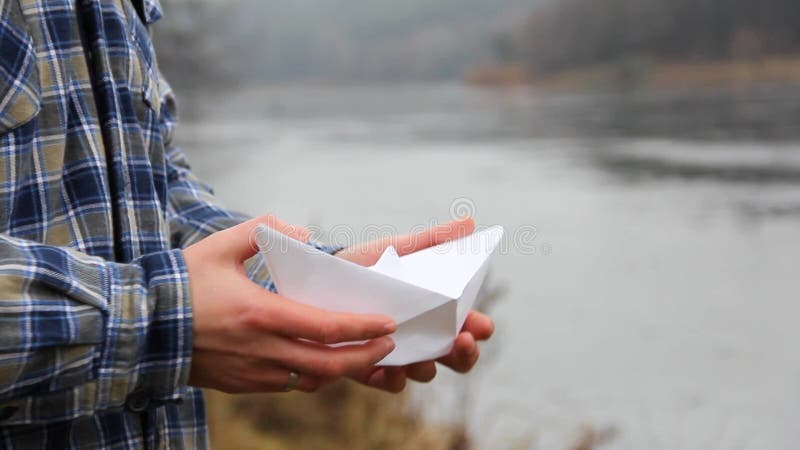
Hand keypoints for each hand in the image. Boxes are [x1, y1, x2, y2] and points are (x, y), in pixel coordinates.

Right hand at [184, 215, 396, 393]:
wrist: (139, 326)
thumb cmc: (181, 282)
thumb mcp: (220, 245)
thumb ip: (263, 231)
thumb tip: (300, 232)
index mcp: (260, 313)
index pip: (325, 327)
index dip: (361, 328)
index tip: (387, 324)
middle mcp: (260, 348)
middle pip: (327, 364)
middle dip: (363, 357)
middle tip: (387, 345)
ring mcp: (250, 371)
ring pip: (309, 380)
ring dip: (338, 370)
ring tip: (359, 354)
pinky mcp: (240, 384)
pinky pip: (286, 385)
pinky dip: (310, 376)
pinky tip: (318, 361)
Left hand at [337, 217, 494, 391]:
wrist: (323, 276)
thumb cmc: (369, 262)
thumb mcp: (400, 248)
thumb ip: (434, 239)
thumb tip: (469, 222)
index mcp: (438, 310)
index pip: (469, 325)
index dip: (479, 328)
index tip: (480, 325)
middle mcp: (424, 335)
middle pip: (457, 357)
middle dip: (465, 354)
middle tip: (461, 342)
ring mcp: (400, 353)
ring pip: (425, 372)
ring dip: (427, 368)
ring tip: (421, 360)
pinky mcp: (372, 366)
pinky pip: (388, 382)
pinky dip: (392, 379)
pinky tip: (390, 370)